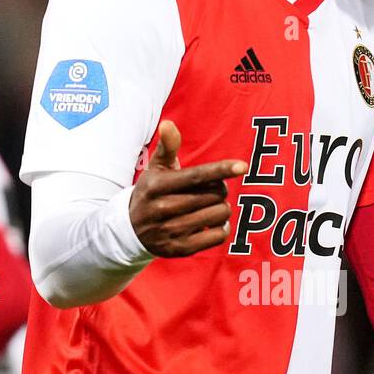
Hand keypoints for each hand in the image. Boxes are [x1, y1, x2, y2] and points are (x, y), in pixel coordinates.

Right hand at [129, 120, 246, 257]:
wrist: (130, 230)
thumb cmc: (152, 192)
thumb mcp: (156, 169)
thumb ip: (167, 146)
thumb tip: (168, 124)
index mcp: (158, 186)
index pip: (196, 176)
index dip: (221, 170)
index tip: (243, 166)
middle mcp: (163, 208)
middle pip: (213, 195)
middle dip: (220, 189)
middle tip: (211, 190)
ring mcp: (171, 231)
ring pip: (218, 214)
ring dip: (222, 208)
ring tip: (211, 206)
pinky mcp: (180, 249)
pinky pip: (217, 236)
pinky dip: (221, 228)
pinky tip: (212, 223)